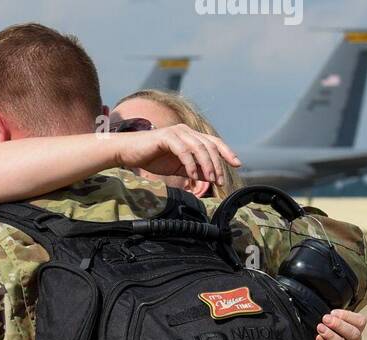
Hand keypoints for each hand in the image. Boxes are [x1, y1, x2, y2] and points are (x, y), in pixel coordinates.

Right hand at [117, 124, 240, 188]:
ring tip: (210, 179)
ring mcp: (177, 132)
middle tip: (220, 180)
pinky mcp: (167, 137)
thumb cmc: (151, 158)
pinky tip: (192, 177)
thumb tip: (210, 178)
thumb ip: (194, 170)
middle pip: (209, 146)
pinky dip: (190, 165)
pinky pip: (184, 152)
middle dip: (217, 164)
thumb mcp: (177, 167)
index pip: (213, 143)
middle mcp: (186, 131)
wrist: (129, 152)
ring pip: (199, 148)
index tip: (237, 164)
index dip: (227, 152)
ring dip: (207, 165)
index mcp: (190, 136)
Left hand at [315, 309, 366, 339]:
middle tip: (325, 319)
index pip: (360, 322)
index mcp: (355, 335)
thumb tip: (329, 314)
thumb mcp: (328, 332)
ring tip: (320, 329)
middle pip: (354, 334)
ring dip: (331, 336)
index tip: (332, 312)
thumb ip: (331, 323)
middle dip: (339, 325)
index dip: (347, 315)